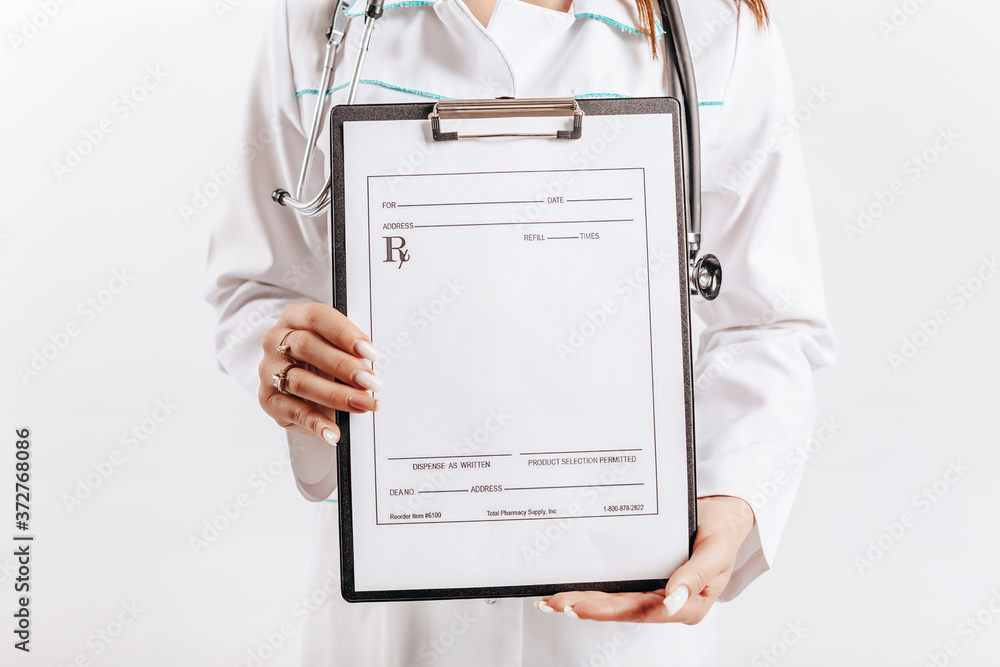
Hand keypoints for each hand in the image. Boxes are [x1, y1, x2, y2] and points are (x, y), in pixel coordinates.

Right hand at [258, 302, 381, 444]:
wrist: (299, 385)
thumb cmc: (322, 358)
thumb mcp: (334, 345)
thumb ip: (349, 349)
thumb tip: (372, 363)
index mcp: (294, 317)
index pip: (317, 317)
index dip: (345, 333)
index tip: (370, 351)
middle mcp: (276, 340)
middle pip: (308, 347)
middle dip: (344, 366)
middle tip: (371, 381)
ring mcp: (269, 370)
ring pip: (301, 381)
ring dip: (337, 395)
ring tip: (363, 404)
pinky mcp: (268, 399)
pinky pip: (294, 412)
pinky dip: (317, 423)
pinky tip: (334, 431)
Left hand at [537, 495, 754, 623]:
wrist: (723, 511)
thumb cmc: (722, 530)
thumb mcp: (715, 550)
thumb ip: (695, 576)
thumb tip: (672, 602)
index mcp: (688, 604)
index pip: (640, 611)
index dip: (608, 610)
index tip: (579, 607)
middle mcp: (668, 602)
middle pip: (622, 609)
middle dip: (586, 607)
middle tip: (554, 603)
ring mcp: (656, 591)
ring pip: (616, 601)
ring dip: (584, 601)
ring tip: (553, 601)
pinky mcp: (647, 578)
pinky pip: (618, 586)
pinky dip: (594, 588)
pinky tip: (571, 588)